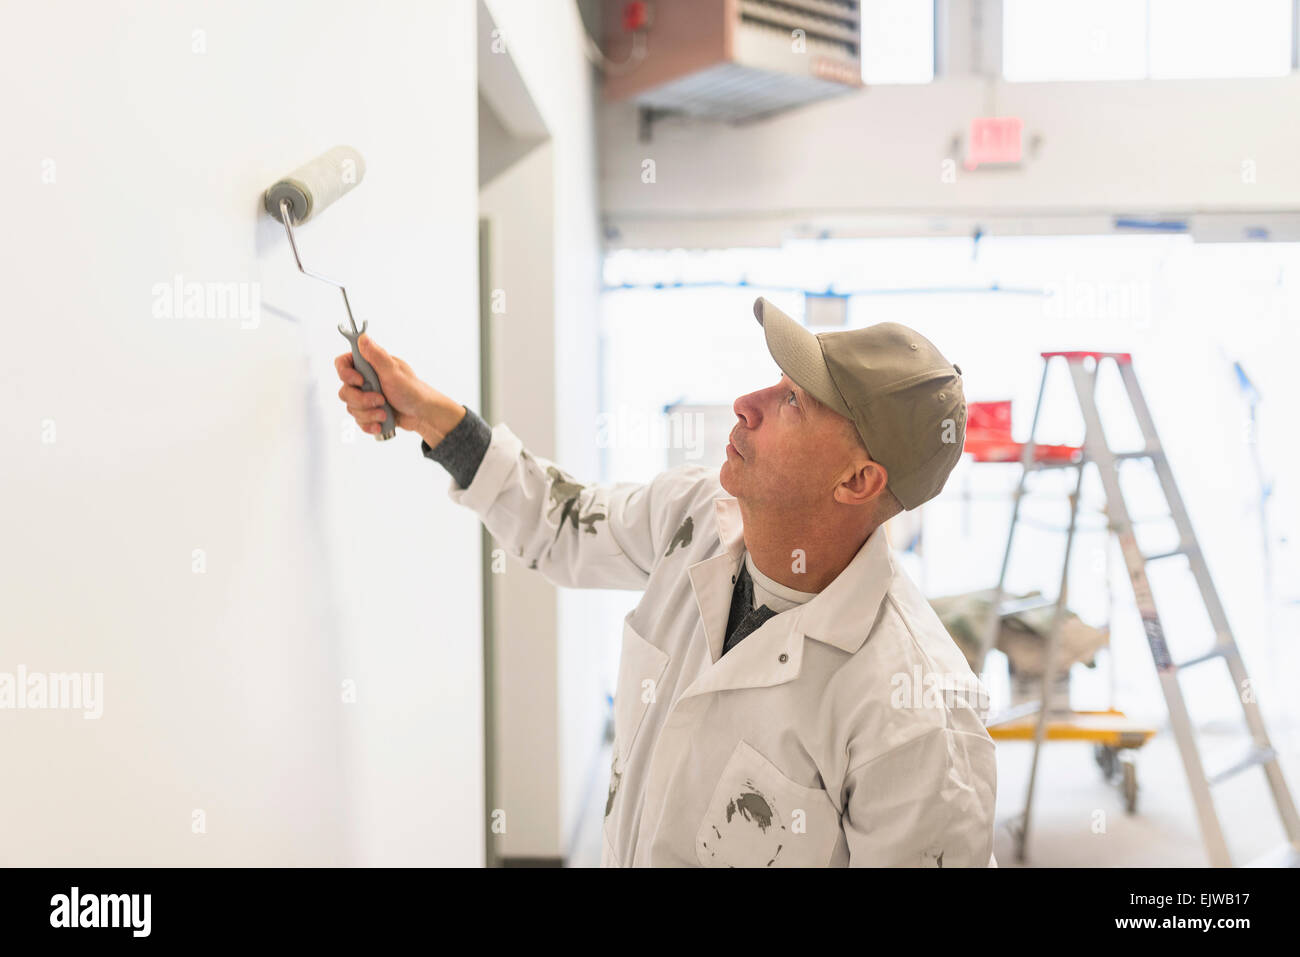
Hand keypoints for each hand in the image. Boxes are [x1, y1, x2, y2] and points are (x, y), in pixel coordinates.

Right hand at [334, 334, 462, 441]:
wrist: (422, 414)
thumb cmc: (412, 391)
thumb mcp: (393, 372)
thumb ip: (376, 356)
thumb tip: (362, 337)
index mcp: (370, 365)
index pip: (343, 363)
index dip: (346, 374)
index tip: (360, 381)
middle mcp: (366, 379)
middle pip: (345, 390)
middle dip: (361, 400)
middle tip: (380, 400)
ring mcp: (366, 396)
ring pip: (351, 407)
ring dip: (368, 413)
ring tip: (384, 413)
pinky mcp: (369, 411)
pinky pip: (358, 420)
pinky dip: (369, 424)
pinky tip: (380, 422)